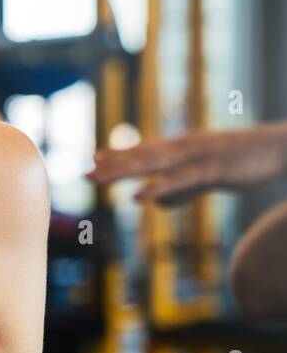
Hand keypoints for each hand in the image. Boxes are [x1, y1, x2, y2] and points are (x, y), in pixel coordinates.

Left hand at [88, 124, 286, 205]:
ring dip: (123, 173)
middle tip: (84, 175)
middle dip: (112, 166)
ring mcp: (196, 157)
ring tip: (98, 180)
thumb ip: (180, 191)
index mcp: (182, 147)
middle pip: (141, 157)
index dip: (119, 155)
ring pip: (152, 165)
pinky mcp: (212, 170)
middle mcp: (183, 148)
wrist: (279, 148)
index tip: (93, 159)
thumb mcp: (207, 179)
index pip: (143, 150)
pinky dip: (158, 189)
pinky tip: (139, 198)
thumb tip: (155, 204)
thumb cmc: (244, 161)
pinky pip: (180, 181)